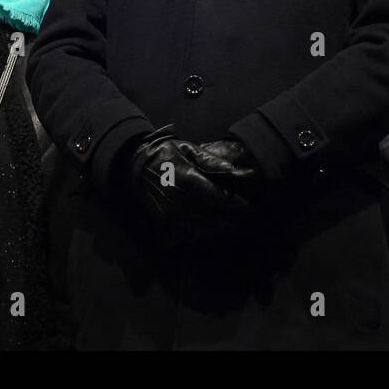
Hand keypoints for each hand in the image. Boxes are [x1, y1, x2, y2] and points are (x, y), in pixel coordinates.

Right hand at [123, 130, 254, 249]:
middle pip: (216, 218)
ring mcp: (171, 216)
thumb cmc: (166, 155)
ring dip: (224, 232)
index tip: (252, 209)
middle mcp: (180, 201)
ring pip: (205, 231)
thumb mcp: (187, 149)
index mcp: (188, 180)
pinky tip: (216, 234)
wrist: (135, 168)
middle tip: (250, 222)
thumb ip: (210, 161)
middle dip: (236, 221)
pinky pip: (190, 238)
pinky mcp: (165, 225)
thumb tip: (233, 172)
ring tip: (238, 229)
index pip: (221, 199)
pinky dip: (206, 238)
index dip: (239, 207)